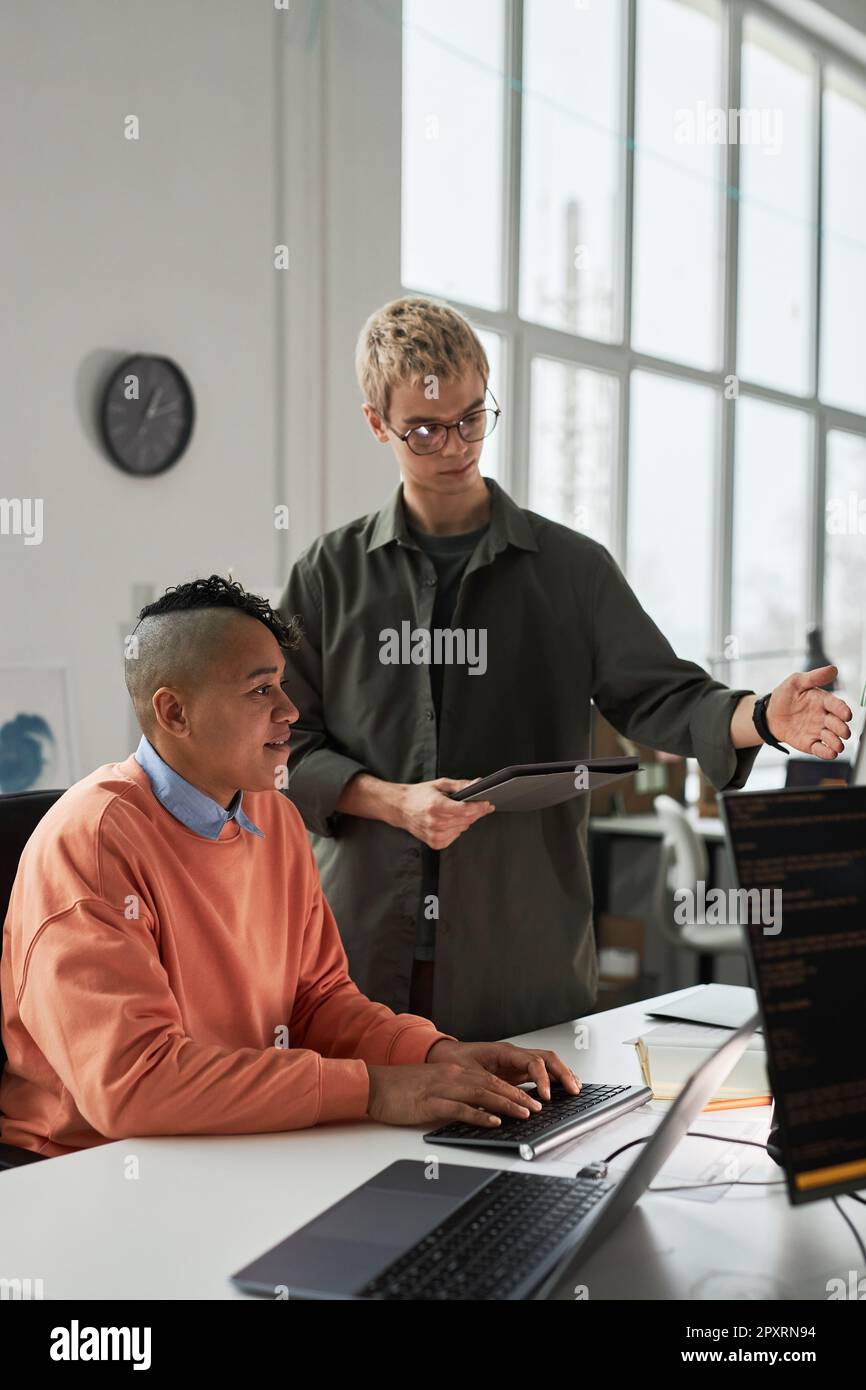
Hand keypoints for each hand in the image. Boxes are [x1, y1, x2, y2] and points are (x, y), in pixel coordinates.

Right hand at [365, 1059, 545, 1127]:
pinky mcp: (431, 1103)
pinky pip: (460, 1109)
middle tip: (537, 1107)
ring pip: (482, 1094)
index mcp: (453, 1073)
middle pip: (491, 1085)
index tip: (530, 1099)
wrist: (374, 1086)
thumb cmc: (401, 1090)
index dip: (512, 1089)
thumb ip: (454, 1094)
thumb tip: (476, 1108)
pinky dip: (480, 1115)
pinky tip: (494, 1121)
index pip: (490, 1080)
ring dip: (506, 1104)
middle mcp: (452, 1077)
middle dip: (517, 1096)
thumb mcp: (433, 1088)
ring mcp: (442, 1089)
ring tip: (524, 1114)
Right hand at [396, 778, 493, 849]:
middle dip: (476, 812)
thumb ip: (460, 785)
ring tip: (457, 811)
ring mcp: (435, 835)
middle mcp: (435, 822)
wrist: (401, 808)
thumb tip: (478, 783)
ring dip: (465, 820)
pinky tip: (449, 821)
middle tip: (480, 805)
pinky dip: (457, 828)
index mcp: (436, 806)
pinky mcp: (435, 843)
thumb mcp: (440, 785)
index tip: (487, 803)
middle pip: (466, 820)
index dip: (478, 807)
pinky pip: (456, 836)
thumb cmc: (419, 795)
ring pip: (463, 828)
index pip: (464, 810)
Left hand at [426, 1039, 581, 1101]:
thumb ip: (487, 1087)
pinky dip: (553, 1079)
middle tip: (574, 1091)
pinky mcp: (515, 1071)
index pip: (533, 1061)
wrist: (441, 1055)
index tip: (546, 1097)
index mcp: (504, 1052)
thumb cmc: (452, 1061)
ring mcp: (516, 1062)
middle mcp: (513, 1055)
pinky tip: (562, 1088)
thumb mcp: (467, 1075)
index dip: (543, 1079)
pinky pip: (539, 1072)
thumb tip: (505, 1104)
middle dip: (563, 1073)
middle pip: (547, 1058)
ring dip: (562, 1074)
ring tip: (575, 1089)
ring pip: (546, 1063)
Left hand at [766, 666, 851, 759]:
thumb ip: (814, 677)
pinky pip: (820, 749)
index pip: (836, 705)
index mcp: (823, 701)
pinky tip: (830, 753)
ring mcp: (818, 731)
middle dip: (842, 728)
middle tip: (844, 732)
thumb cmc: (785, 696)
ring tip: (837, 745)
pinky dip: (826, 752)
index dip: (842, 710)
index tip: (846, 714)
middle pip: (837, 724)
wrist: (769, 714)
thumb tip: (833, 669)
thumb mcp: (796, 682)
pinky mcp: (810, 743)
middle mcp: (824, 717)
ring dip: (836, 742)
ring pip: (832, 739)